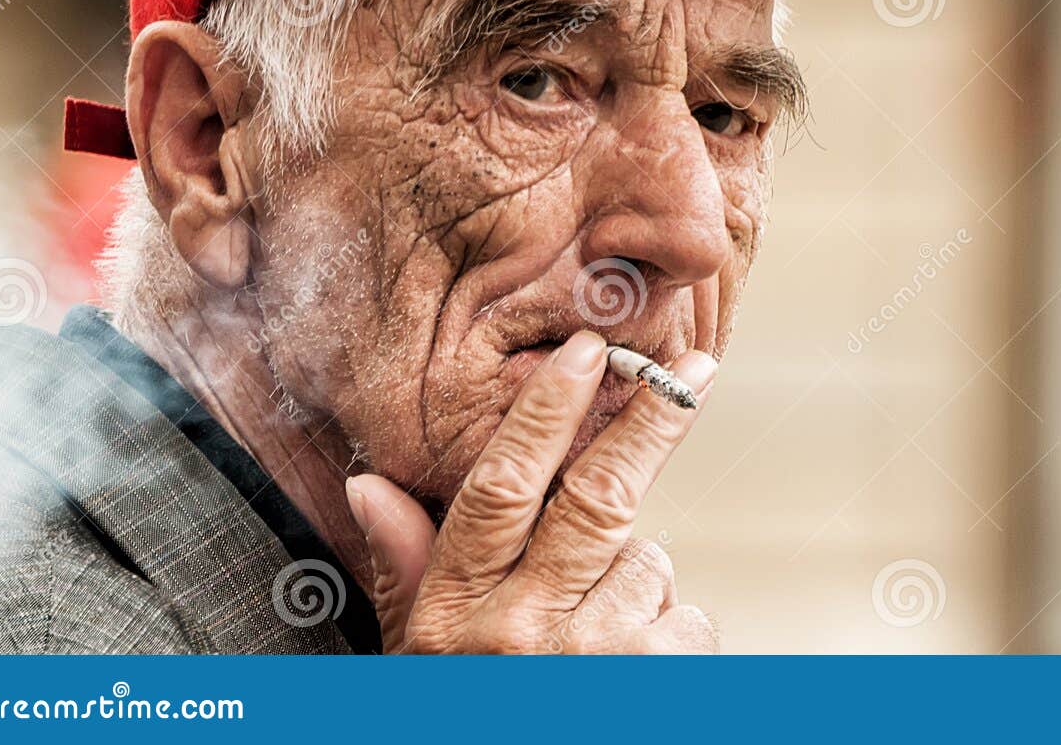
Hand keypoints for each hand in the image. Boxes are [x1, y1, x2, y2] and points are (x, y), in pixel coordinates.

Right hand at [343, 330, 718, 653]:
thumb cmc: (463, 715)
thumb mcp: (414, 658)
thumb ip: (403, 568)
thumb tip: (366, 484)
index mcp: (459, 612)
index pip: (501, 490)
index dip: (546, 412)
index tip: (587, 351)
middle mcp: (524, 633)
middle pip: (599, 499)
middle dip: (652, 422)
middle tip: (693, 366)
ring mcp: (595, 663)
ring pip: (649, 564)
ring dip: (637, 583)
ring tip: (597, 636)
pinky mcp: (658, 685)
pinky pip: (688, 619)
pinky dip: (672, 633)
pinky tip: (633, 669)